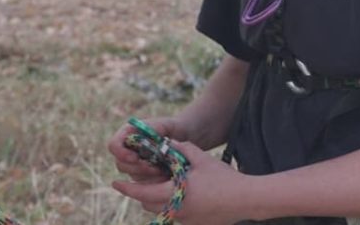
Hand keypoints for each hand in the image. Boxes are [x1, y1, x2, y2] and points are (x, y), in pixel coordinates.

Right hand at [108, 117, 188, 182]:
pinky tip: (165, 176)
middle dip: (137, 168)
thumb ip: (155, 127)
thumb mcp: (165, 124)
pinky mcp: (143, 176)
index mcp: (127, 135)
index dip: (121, 153)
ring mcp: (134, 165)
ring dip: (146, 175)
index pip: (113, 145)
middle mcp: (127, 151)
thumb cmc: (172, 128)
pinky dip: (153, 181)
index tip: (135, 157)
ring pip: (131, 176)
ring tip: (163, 170)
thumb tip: (145, 135)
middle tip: (154, 167)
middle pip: (120, 165)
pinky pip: (142, 185)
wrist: (182, 140)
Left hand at [112, 141, 250, 224]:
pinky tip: (183, 193)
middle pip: (148, 204)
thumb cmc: (222, 177)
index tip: (115, 182)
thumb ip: (181, 148)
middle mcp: (176, 211)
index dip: (127, 188)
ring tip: (161, 186)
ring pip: (162, 210)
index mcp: (175, 193)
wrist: (245, 199)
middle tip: (138, 182)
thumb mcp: (200, 158)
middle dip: (141, 194)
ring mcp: (186, 221)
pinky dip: (172, 204)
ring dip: (157, 199)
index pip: (143, 193)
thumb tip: (166, 142)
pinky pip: (176, 215)